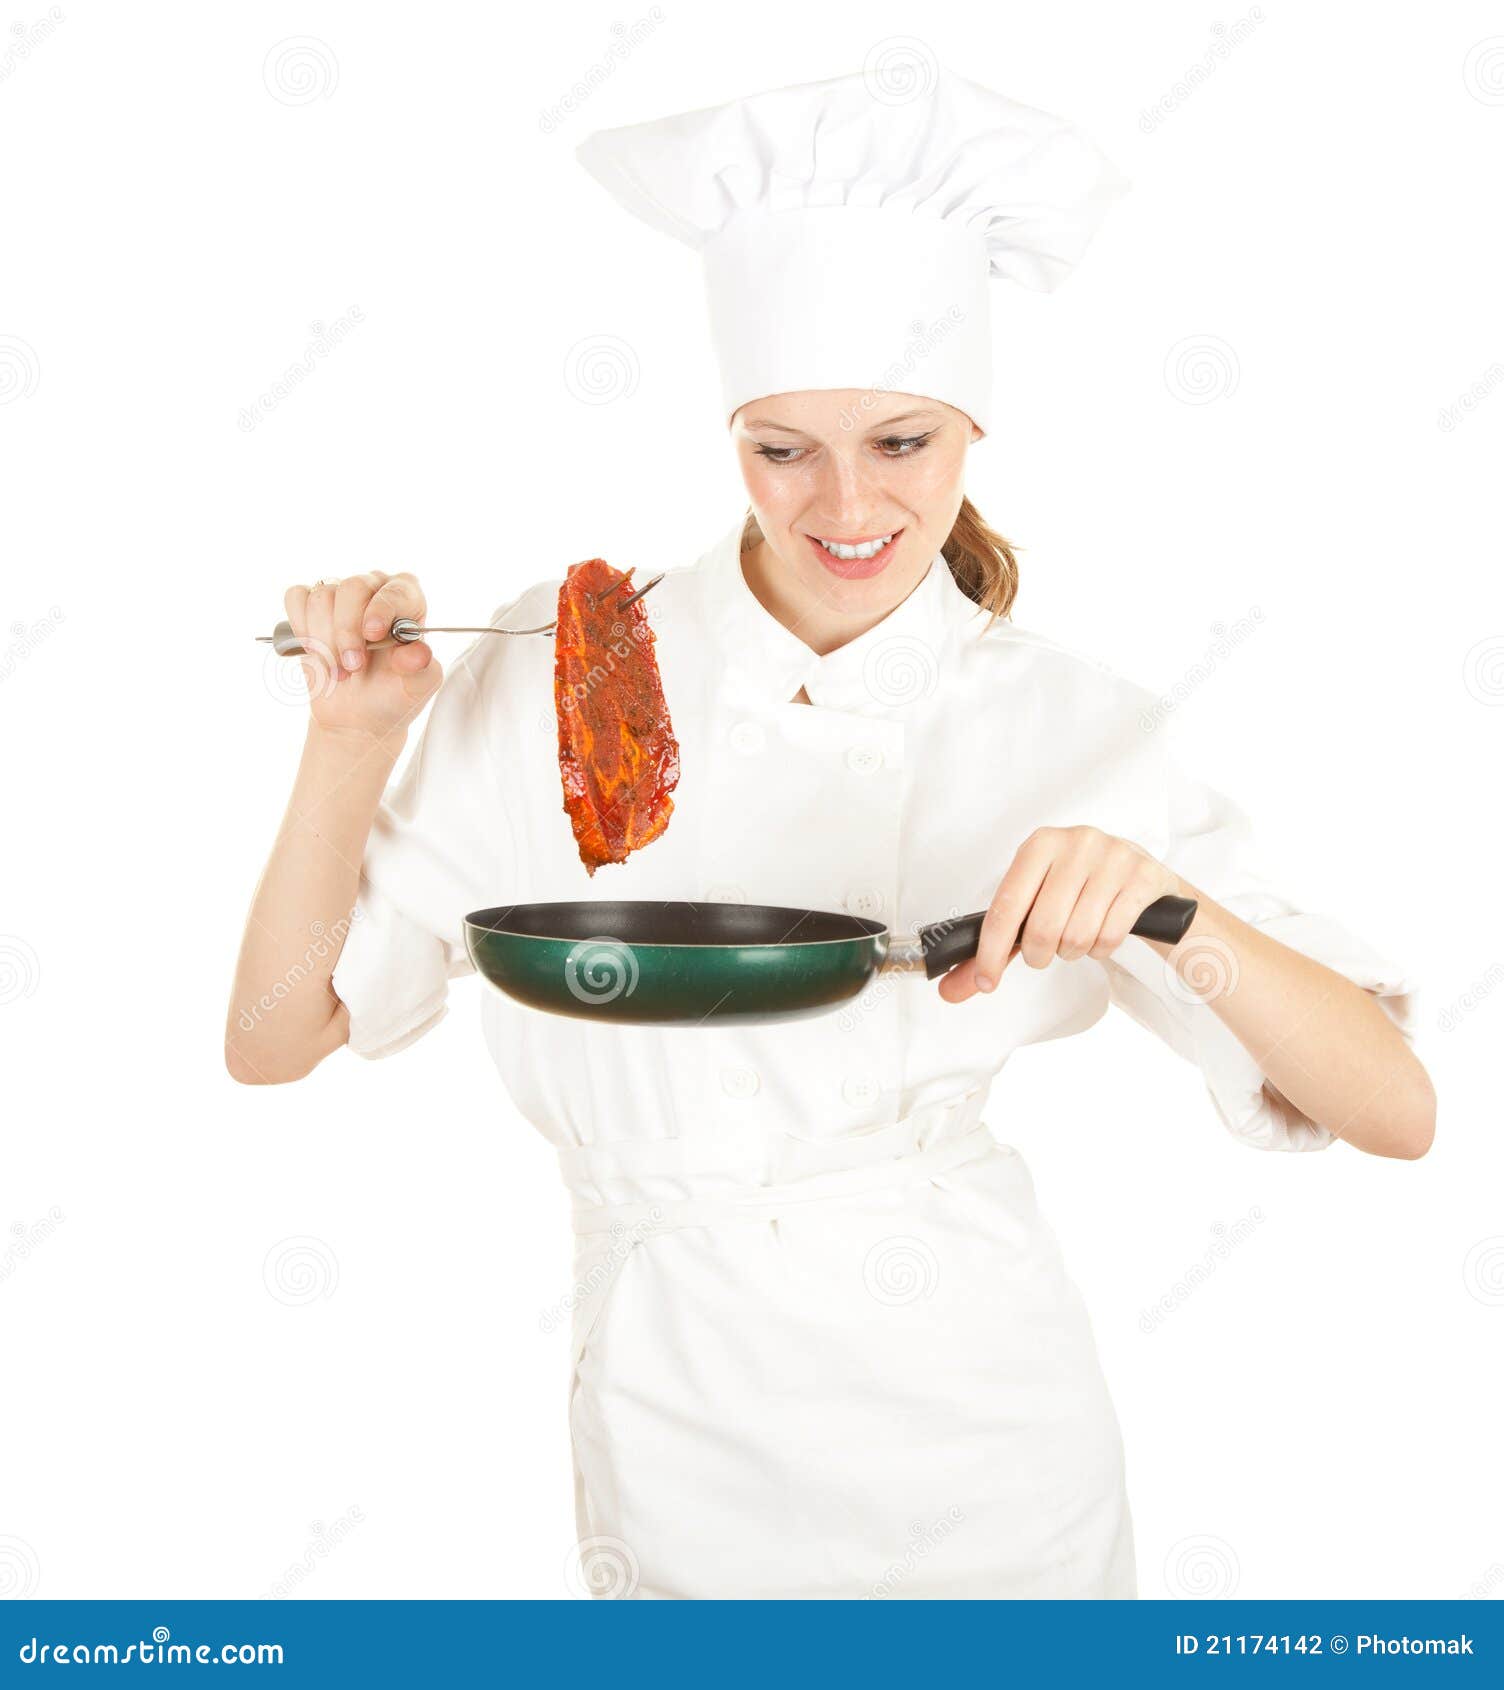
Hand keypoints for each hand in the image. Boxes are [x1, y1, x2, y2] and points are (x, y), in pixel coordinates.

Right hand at [283, 571, 442, 738]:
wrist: (357, 714)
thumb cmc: (392, 695)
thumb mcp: (415, 688)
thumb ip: (422, 669)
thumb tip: (419, 653)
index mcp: (408, 601)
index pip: (396, 590)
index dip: (381, 609)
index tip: (372, 635)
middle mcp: (375, 589)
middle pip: (352, 587)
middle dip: (347, 632)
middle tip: (353, 667)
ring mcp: (341, 594)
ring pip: (322, 597)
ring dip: (325, 640)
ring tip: (339, 671)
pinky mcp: (310, 604)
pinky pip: (296, 598)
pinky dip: (301, 627)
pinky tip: (316, 651)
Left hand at [938, 825, 1181, 1002]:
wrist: (1142, 878)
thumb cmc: (1078, 890)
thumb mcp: (1035, 905)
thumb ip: (996, 948)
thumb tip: (954, 989)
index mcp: (1040, 845)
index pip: (1006, 907)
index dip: (992, 952)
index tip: (986, 981)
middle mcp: (1076, 843)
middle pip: (1042, 928)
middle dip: (1040, 954)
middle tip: (1046, 952)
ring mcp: (1112, 857)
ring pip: (1077, 935)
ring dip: (1073, 952)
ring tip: (1076, 938)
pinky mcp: (1142, 877)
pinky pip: (1111, 935)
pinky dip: (1101, 949)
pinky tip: (1102, 934)